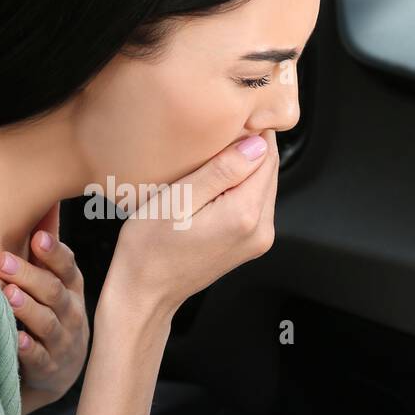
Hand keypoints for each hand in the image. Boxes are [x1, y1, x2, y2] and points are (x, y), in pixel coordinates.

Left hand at [0, 202, 88, 413]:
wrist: (61, 369)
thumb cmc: (52, 310)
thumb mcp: (55, 279)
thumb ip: (48, 245)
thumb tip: (48, 199)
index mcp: (70, 286)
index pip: (66, 266)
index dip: (53, 253)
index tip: (37, 237)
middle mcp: (70, 312)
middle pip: (53, 291)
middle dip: (28, 275)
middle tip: (1, 261)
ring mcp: (61, 341)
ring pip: (46, 322)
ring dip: (27, 308)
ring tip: (7, 295)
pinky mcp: (48, 367)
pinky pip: (39, 357)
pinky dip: (28, 348)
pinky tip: (15, 339)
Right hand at [104, 129, 278, 320]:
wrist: (144, 293)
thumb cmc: (148, 249)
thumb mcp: (177, 199)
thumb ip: (220, 171)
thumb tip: (256, 145)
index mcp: (244, 214)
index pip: (266, 154)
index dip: (249, 131)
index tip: (226, 120)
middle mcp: (260, 230)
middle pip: (269, 169)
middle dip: (248, 148)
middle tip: (214, 136)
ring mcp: (258, 240)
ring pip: (263, 184)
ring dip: (243, 167)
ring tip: (208, 161)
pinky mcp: (250, 244)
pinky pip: (254, 202)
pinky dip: (239, 187)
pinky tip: (212, 185)